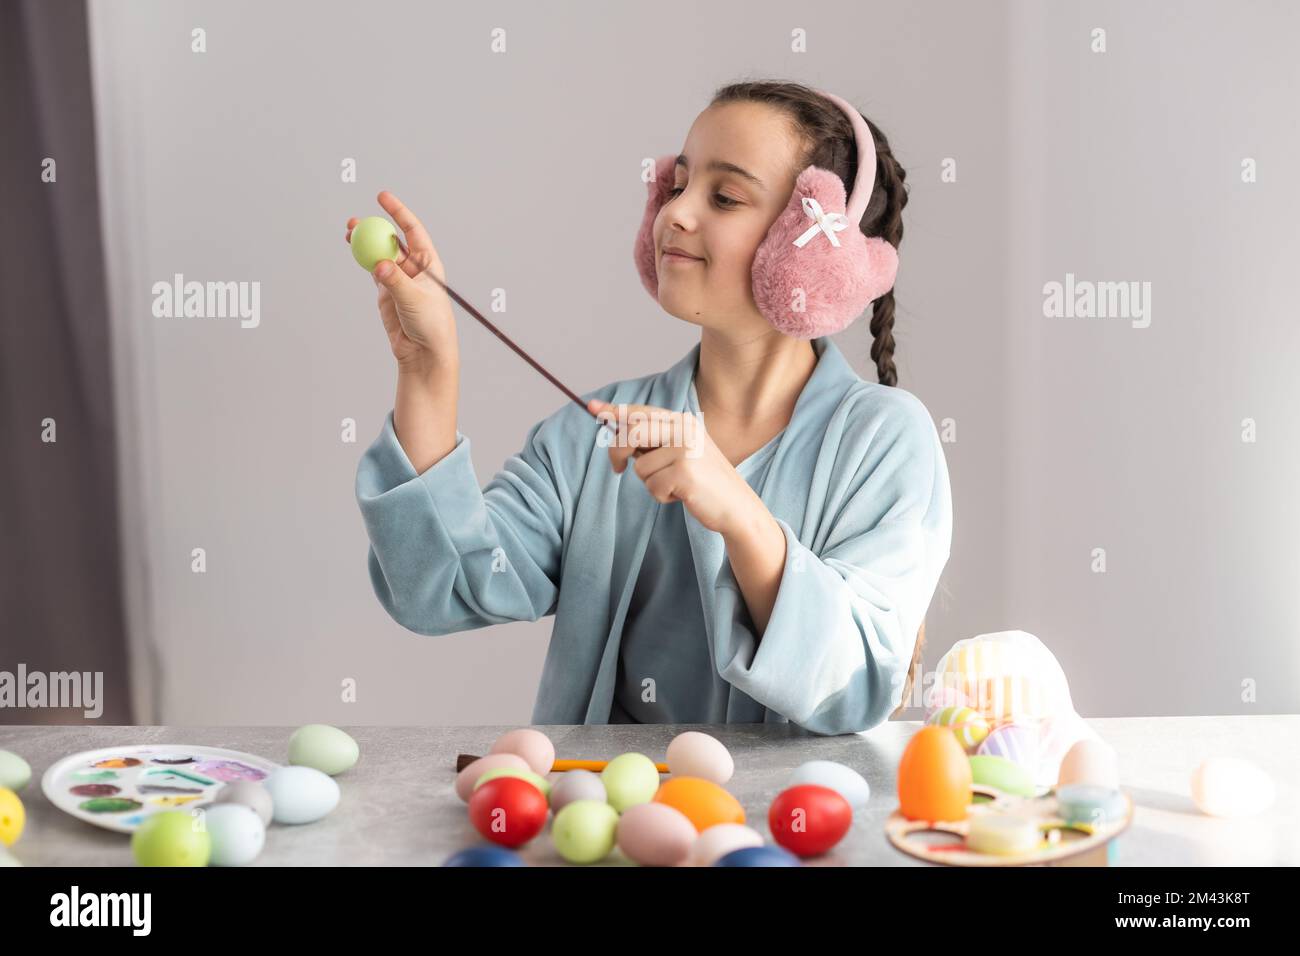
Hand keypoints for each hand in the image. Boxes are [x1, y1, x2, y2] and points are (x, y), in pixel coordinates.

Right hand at [345, 191, 456, 372]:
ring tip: (348, 232)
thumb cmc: (431, 325)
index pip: (412, 230)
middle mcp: (414, 267)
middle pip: (391, 240)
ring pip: (379, 254)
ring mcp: (398, 279)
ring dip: (364, 243)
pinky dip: (362, 259)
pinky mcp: (386, 292)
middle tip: (356, 221)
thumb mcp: (415, 300)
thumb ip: (395, 281)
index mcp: (428, 263)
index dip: (398, 212)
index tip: (382, 197)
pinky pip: (372, 269)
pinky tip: (353, 249)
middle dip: (374, 228)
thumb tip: (379, 266)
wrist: (424, 352)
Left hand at [587, 398, 760, 535]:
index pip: (641, 412)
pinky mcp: (685, 472)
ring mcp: (686, 449)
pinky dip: (662, 496)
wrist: (737, 506)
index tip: (592, 409)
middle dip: (617, 452)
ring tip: (676, 485)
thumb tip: (618, 433)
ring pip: (640, 467)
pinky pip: (652, 486)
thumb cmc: (704, 482)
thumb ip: (655, 441)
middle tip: (617, 469)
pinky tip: (683, 495)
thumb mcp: (682, 453)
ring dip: (651, 483)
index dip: (615, 411)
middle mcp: (684, 429)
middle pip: (632, 433)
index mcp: (683, 421)